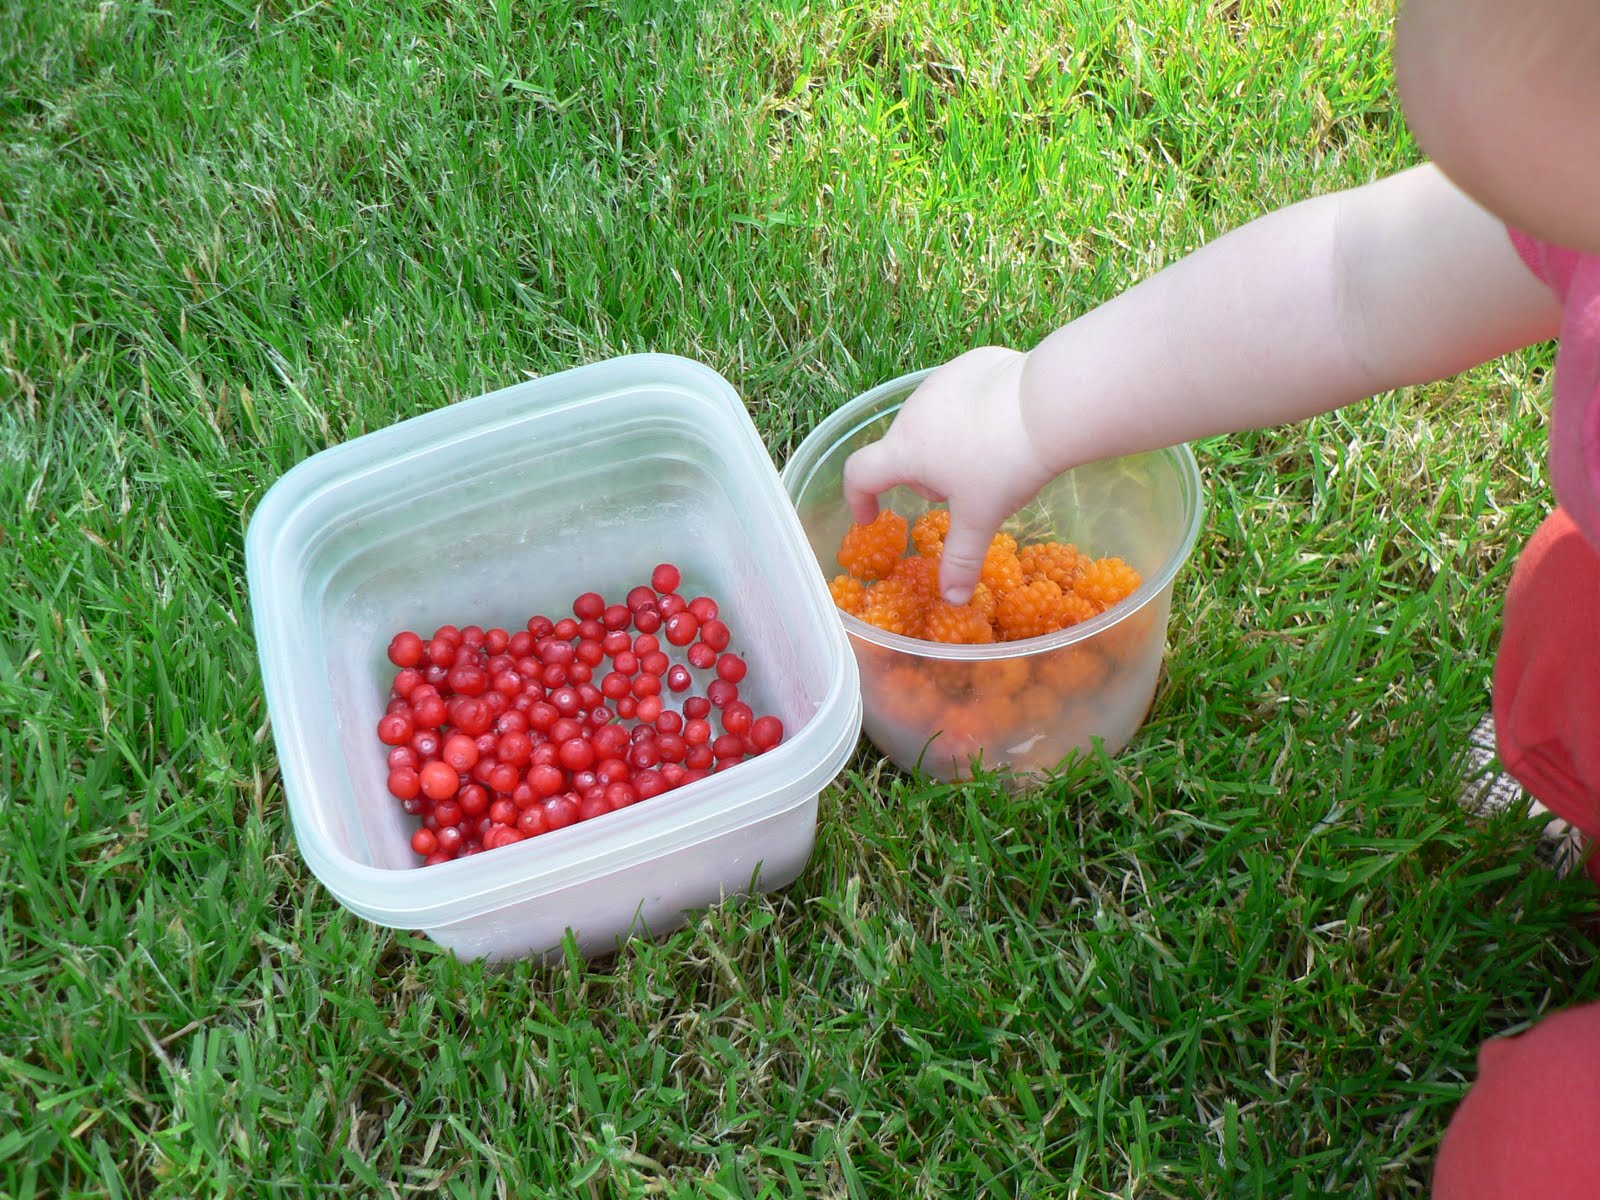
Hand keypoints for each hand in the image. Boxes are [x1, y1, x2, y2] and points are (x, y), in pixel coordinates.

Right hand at [842, 346, 1057, 604]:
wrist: (1047, 403)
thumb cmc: (1003, 464)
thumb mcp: (981, 517)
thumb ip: (961, 559)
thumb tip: (952, 600)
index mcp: (905, 449)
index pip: (860, 473)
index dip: (859, 498)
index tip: (872, 516)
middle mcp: (914, 411)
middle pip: (904, 451)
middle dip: (923, 477)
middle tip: (961, 495)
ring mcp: (942, 381)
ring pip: (933, 423)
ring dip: (947, 443)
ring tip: (989, 459)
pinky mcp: (971, 365)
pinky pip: (961, 396)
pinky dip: (972, 413)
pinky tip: (1004, 424)